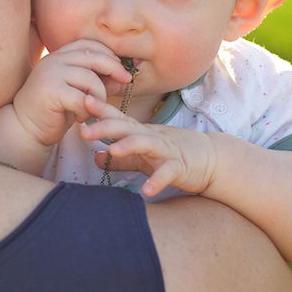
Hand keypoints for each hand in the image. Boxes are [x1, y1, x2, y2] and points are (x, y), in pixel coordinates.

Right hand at [12, 40, 134, 146]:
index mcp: (59, 56)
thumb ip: (97, 81)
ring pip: (90, 79)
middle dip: (113, 67)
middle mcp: (54, 60)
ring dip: (99, 96)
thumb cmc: (54, 110)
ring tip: (92, 108)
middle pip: (93, 56)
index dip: (108, 53)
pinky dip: (86, 110)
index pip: (88, 44)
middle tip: (126, 80)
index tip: (121, 68)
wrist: (25, 128)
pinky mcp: (50, 91)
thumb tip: (123, 77)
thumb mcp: (78, 92)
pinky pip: (81, 98)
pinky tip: (79, 118)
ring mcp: (51, 74)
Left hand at [81, 96, 217, 195]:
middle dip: (106, 127)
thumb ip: (120, 159)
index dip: (100, 110)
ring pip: (146, 144)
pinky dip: (158, 181)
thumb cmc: (172, 155)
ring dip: (130, 146)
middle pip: (127, 128)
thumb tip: (95, 158)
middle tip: (85, 130)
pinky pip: (168, 173)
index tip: (81, 101)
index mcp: (140, 132)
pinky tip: (147, 190)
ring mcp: (166, 150)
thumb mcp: (142, 157)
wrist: (210, 159)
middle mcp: (151, 137)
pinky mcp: (180, 167)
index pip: (118, 118)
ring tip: (113, 150)